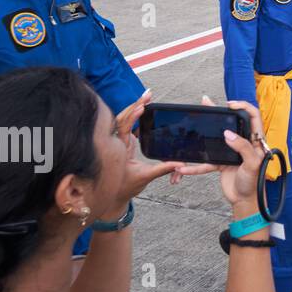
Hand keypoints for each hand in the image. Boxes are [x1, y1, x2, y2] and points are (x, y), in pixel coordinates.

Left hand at [119, 92, 182, 207]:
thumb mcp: (145, 177)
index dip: (133, 116)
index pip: (125, 127)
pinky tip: (142, 108)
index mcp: (120, 148)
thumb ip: (163, 169)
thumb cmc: (125, 187)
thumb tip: (179, 164)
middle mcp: (118, 142)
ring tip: (146, 98)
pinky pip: (127, 125)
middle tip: (148, 94)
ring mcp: (120, 141)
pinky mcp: (124, 143)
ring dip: (134, 108)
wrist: (112, 196)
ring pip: (124, 120)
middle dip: (136, 105)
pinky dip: (134, 115)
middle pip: (123, 118)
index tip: (143, 107)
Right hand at [167, 96, 266, 204]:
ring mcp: (231, 153)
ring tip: (194, 122)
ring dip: (203, 134)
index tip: (230, 105)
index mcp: (255, 141)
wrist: (245, 201)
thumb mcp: (253, 164)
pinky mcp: (220, 163)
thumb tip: (228, 134)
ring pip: (215, 140)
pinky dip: (195, 166)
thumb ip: (243, 148)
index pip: (253, 117)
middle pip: (231, 124)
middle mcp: (243, 144)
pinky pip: (205, 162)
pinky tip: (184, 167)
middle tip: (206, 102)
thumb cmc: (255, 183)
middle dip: (219, 113)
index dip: (243, 107)